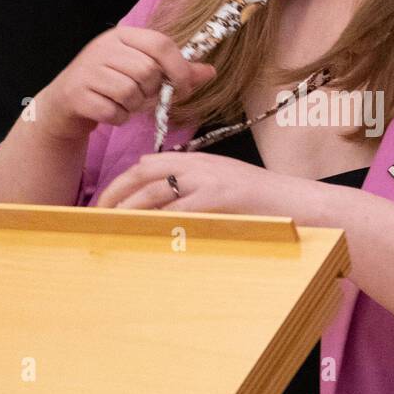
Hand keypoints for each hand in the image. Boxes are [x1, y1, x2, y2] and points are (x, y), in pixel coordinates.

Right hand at [36, 26, 216, 141]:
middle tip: (143, 98)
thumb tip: (210, 71)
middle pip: (148, 71)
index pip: (160, 43)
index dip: (179, 67)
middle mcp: (102, 47)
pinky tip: (110, 112)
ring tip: (124, 104)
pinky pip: (113, 112)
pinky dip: (118, 118)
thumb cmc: (111, 86)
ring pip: (130, 92)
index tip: (184, 87)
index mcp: (122, 36)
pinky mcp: (76, 94)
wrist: (65, 104)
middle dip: (152, 92)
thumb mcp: (143, 73)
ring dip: (134, 107)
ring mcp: (87, 70)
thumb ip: (176, 71)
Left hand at [95, 151, 299, 213]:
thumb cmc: (263, 202)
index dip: (122, 183)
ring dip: (128, 210)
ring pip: (155, 192)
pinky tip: (144, 233)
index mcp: (198, 160)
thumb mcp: (225, 186)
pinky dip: (157, 221)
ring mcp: (208, 180)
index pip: (148, 164)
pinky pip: (178, 209)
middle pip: (143, 173)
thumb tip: (163, 211)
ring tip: (110, 227)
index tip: (106, 203)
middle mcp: (199, 165)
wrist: (297, 201)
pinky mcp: (218, 198)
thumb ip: (195, 191)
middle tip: (96, 216)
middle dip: (115, 194)